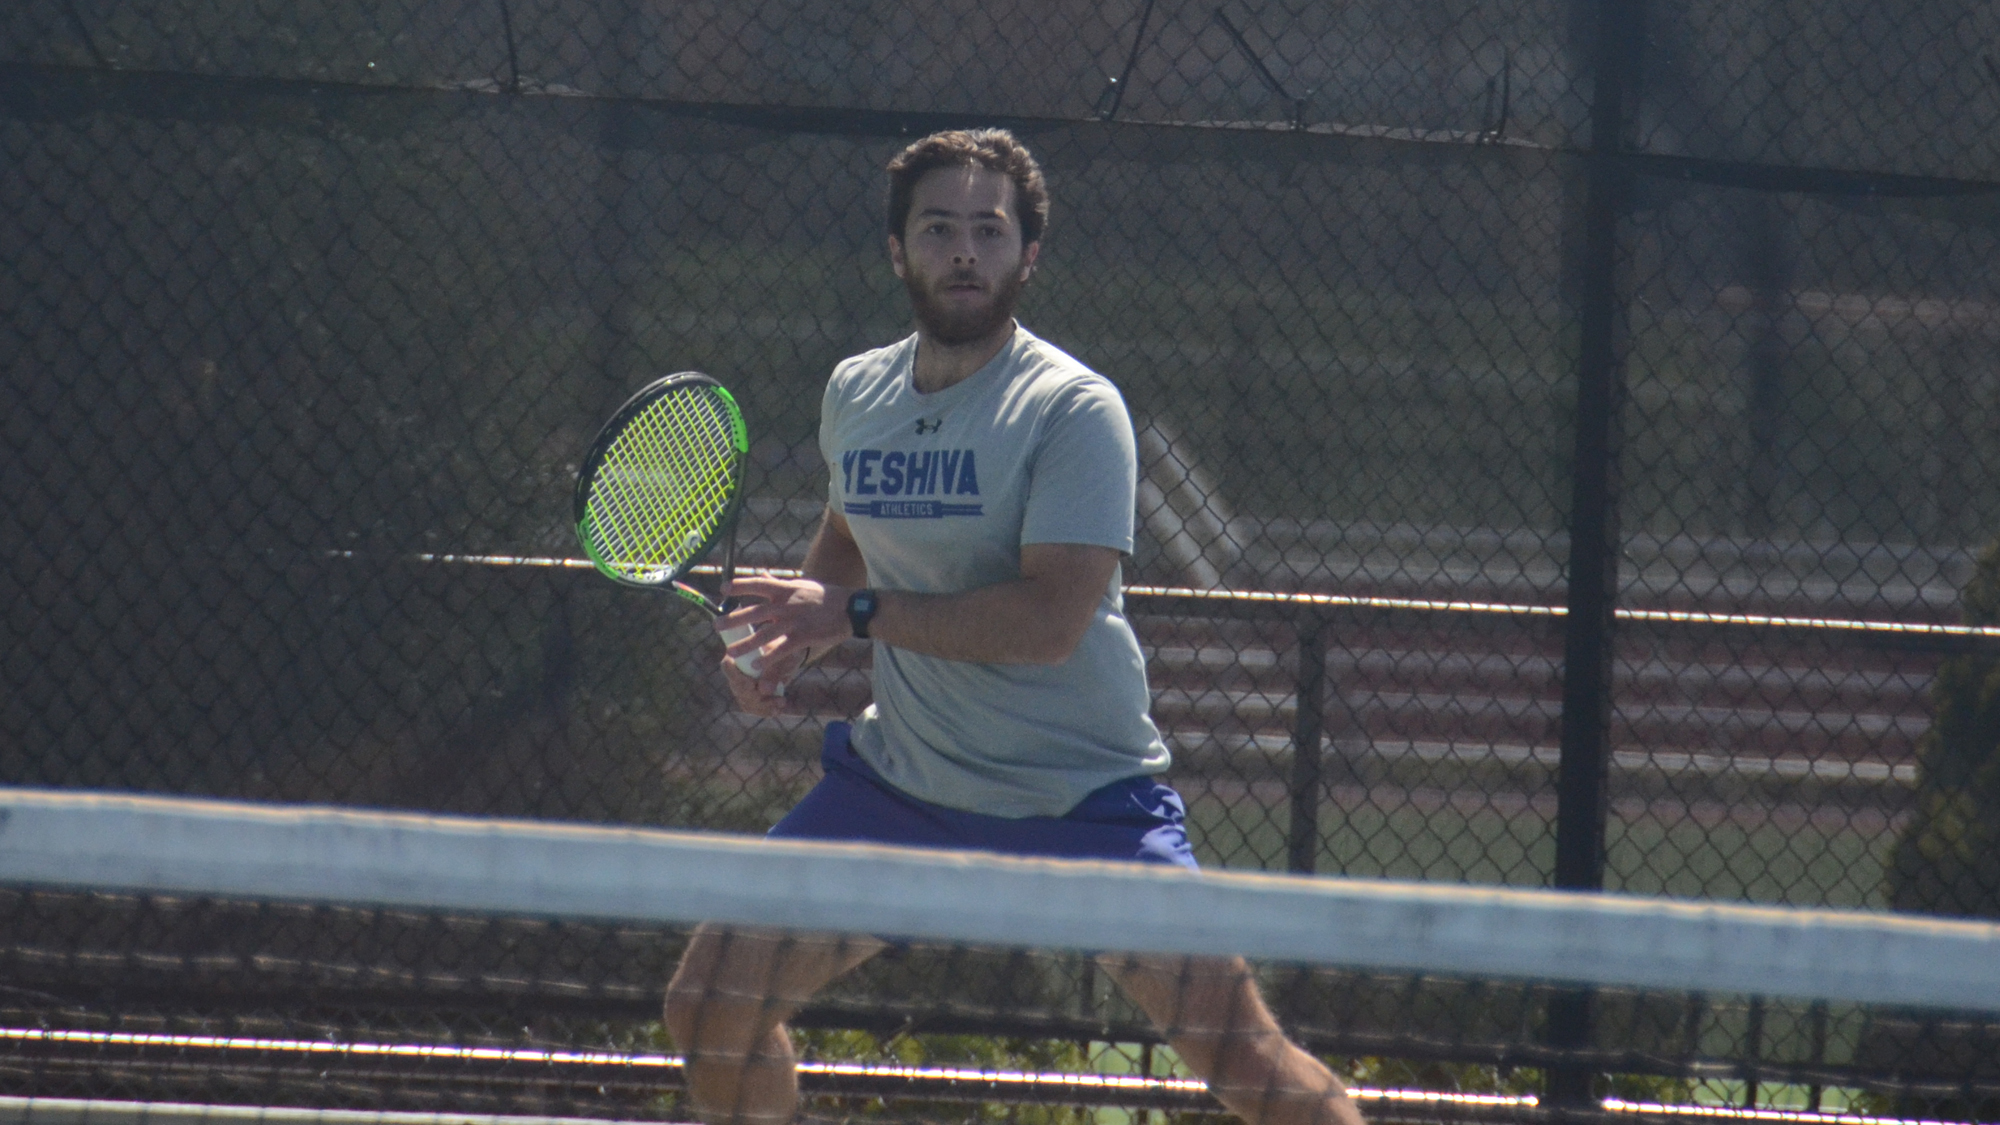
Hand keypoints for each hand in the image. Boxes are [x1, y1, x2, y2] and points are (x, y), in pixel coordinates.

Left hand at [714, 575, 855, 713]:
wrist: (851, 609)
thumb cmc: (825, 596)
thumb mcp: (801, 584)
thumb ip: (778, 582)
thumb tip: (761, 572)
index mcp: (785, 589)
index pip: (757, 584)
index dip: (739, 585)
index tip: (722, 589)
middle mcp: (786, 605)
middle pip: (754, 613)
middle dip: (733, 620)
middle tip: (716, 626)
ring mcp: (794, 622)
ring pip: (764, 635)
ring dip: (746, 644)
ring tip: (730, 652)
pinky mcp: (803, 637)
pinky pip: (781, 649)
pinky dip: (768, 658)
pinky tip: (756, 665)